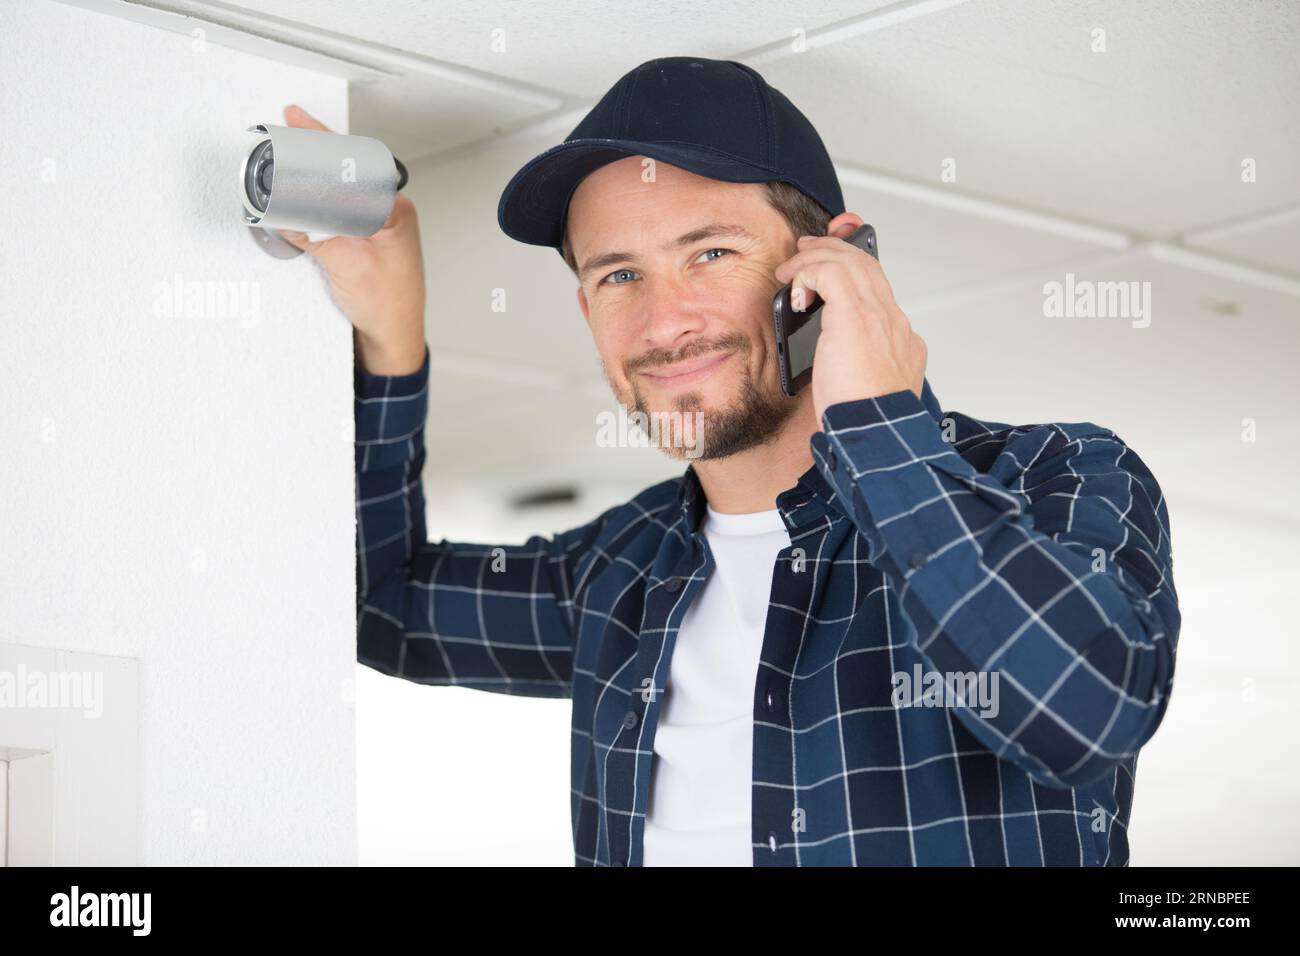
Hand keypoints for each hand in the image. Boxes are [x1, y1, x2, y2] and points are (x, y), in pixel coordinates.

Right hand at [278, 105, 426, 374]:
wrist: (392, 339)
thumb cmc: (387, 308)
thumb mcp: (346, 264)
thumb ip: (316, 234)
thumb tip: (289, 213)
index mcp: (394, 211)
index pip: (355, 163)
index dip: (324, 141)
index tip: (299, 122)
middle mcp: (390, 214)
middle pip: (348, 171)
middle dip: (317, 152)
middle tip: (290, 129)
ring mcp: (379, 228)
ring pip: (343, 192)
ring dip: (317, 180)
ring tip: (292, 161)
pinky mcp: (366, 242)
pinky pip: (340, 212)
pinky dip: (320, 205)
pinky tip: (304, 201)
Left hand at [773, 218, 926, 423]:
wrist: (877, 434)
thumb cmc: (867, 423)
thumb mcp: (868, 390)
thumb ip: (860, 367)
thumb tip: (837, 360)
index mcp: (902, 340)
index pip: (879, 290)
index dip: (856, 272)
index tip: (833, 270)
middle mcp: (894, 321)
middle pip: (868, 267)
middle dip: (836, 250)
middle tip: (809, 249)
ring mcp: (878, 315)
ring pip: (850, 261)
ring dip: (817, 255)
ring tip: (792, 264)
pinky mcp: (854, 315)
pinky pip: (830, 273)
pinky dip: (808, 272)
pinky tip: (794, 284)